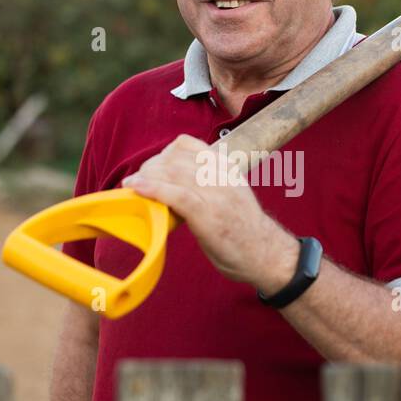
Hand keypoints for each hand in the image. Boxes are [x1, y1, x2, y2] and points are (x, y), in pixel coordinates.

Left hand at [121, 134, 296, 292]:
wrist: (267, 255)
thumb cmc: (244, 232)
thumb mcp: (230, 196)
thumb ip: (209, 185)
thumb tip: (178, 184)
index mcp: (226, 168)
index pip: (188, 145)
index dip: (164, 153)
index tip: (153, 167)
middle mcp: (221, 176)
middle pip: (175, 158)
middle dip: (151, 167)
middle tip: (139, 181)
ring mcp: (216, 194)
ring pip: (173, 172)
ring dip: (146, 176)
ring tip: (133, 185)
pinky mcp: (209, 214)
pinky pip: (176, 194)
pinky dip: (152, 189)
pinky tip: (137, 188)